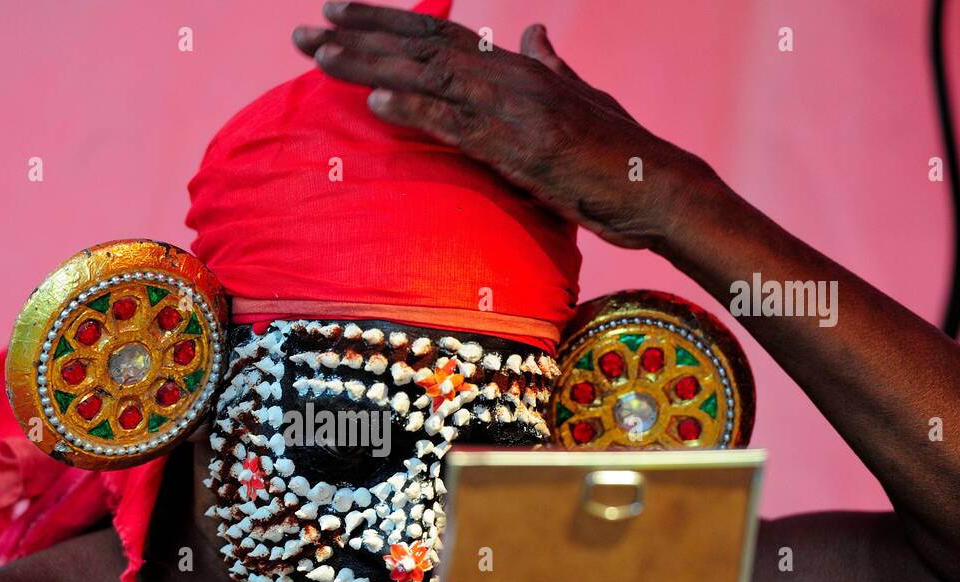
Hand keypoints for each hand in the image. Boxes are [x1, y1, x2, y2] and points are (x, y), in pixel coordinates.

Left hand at [294, 1, 717, 250]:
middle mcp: (513, 76)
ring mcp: (517, 111)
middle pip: (422, 47)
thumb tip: (533, 31)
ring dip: (370, 65)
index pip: (440, 35)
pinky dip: (417, 110)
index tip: (336, 12)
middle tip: (301, 32)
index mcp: (519, 66)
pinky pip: (460, 126)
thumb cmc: (617, 151)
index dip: (385, 21)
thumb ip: (550, 64)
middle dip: (358, 36)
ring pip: (431, 77)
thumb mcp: (579, 97)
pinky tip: (375, 101)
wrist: (659, 187)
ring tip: (319, 56)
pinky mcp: (524, 150)